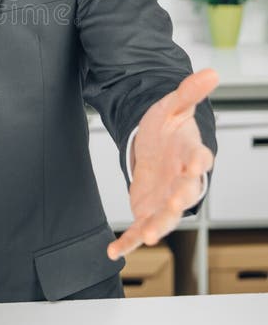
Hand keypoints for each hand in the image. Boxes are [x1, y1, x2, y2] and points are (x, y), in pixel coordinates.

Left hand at [107, 68, 218, 260]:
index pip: (200, 158)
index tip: (198, 162)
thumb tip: (210, 72)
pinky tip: (113, 252)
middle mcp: (182, 182)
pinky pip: (137, 230)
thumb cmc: (168, 130)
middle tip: (176, 204)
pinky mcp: (147, 212)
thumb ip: (189, 92)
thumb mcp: (173, 106)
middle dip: (180, 200)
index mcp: (190, 154)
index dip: (199, 160)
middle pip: (185, 193)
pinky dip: (127, 243)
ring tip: (148, 236)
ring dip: (158, 227)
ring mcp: (165, 200)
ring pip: (165, 218)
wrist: (155, 148)